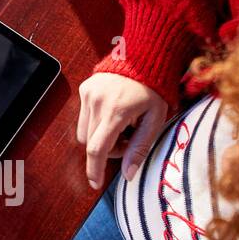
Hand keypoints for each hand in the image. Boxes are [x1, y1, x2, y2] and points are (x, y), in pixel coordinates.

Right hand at [77, 73, 168, 188]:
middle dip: (108, 150)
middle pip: (91, 143)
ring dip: (100, 137)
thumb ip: (140, 148)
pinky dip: (96, 122)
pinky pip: (84, 116)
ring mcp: (88, 94)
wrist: (145, 55)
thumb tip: (128, 175)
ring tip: (122, 126)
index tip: (95, 184)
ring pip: (84, 132)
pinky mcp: (85, 89)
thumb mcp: (155, 120)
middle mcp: (97, 102)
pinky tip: (114, 112)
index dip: (94, 170)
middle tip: (129, 139)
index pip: (97, 149)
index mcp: (115, 111)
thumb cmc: (155, 88)